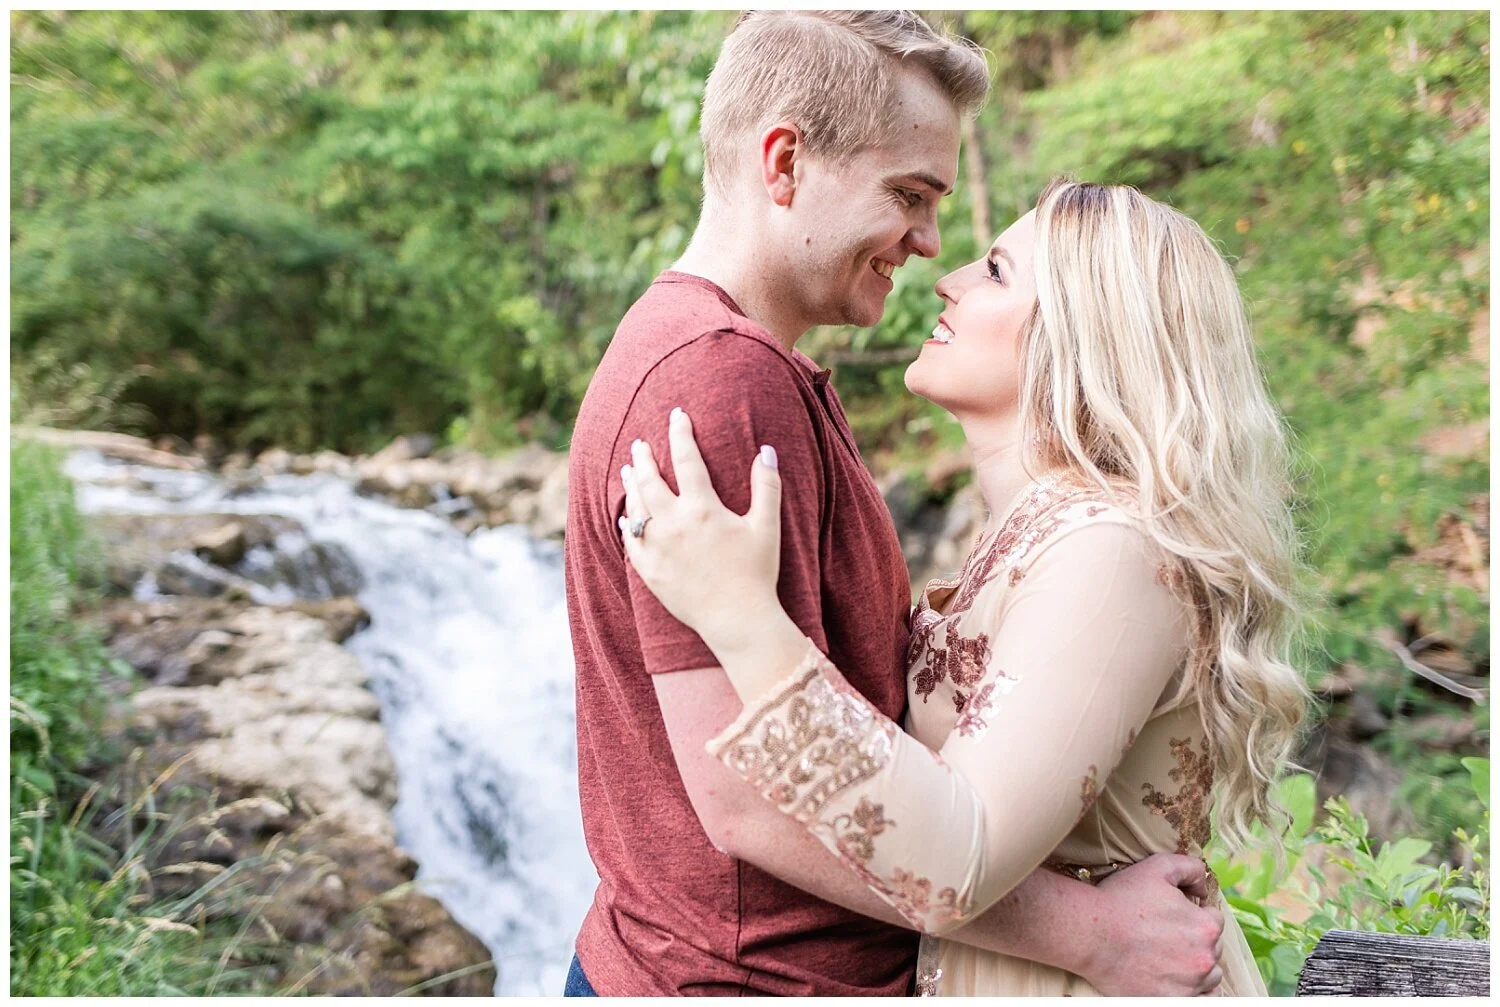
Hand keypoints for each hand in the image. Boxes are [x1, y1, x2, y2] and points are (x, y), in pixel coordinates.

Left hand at [620, 408, 784, 651]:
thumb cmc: (757, 573)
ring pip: (636, 508)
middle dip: (644, 457)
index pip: (687, 459)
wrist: (737, 620)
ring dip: (631, 486)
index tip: (677, 415)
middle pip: (650, 480)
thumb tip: (766, 450)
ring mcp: (658, 548)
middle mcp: (674, 524)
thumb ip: (767, 486)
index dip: (681, 433)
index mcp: (703, 509)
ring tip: (628, 471)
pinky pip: (630, 542)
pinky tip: (625, 518)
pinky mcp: (649, 571)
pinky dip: (627, 525)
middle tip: (640, 443)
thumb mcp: (766, 527)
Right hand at [1078, 854, 1225, 995]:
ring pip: (1209, 977)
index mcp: (1205, 927)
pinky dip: (1193, 991)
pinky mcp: (1170, 1001)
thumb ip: (1190, 868)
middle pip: (1213, 949)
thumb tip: (1203, 889)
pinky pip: (1199, 1000)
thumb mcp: (1157, 867)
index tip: (1174, 915)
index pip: (1215, 920)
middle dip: (1196, 940)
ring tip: (1170, 958)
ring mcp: (1189, 985)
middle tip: (1167, 935)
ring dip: (1197, 967)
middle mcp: (1204, 959)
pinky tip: (1177, 980)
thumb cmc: (1121, 898)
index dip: (1195, 914)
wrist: (1089, 933)